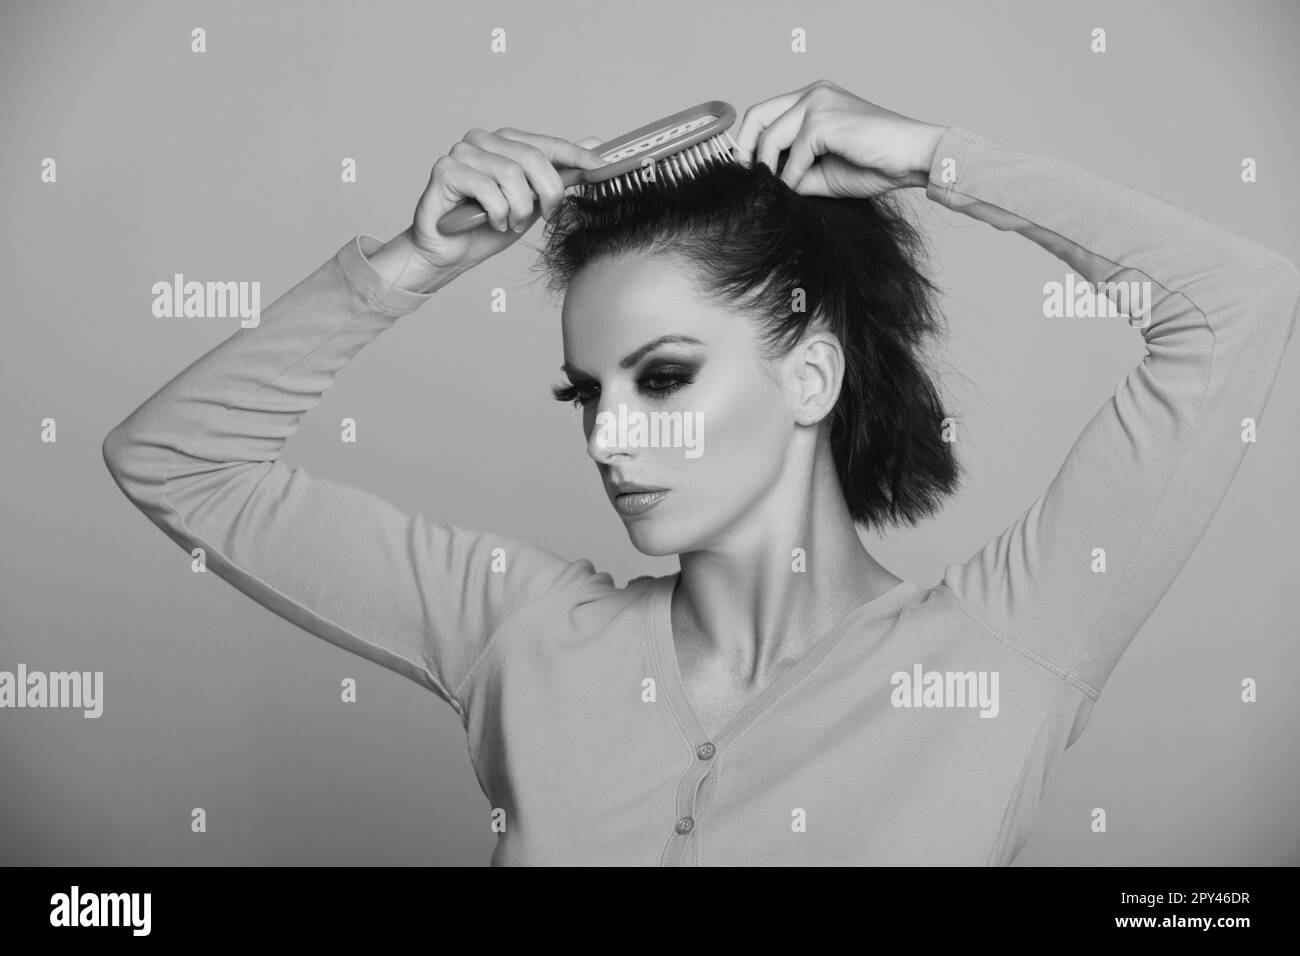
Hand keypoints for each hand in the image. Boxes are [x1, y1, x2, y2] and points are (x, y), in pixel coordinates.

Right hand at [409, 129, 605, 274]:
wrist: (449, 253)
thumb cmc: (488, 226)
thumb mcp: (534, 203)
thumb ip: (559, 174)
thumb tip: (593, 145)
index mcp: (506, 142)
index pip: (549, 143)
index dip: (578, 156)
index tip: (603, 168)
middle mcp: (483, 139)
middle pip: (533, 157)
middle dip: (548, 193)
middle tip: (548, 215)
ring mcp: (462, 151)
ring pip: (511, 174)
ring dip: (519, 209)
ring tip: (511, 223)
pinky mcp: (445, 169)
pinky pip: (487, 189)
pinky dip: (498, 213)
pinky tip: (494, 223)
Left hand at [735, 80, 947, 197]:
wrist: (913, 158)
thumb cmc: (876, 164)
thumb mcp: (822, 171)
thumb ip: (793, 171)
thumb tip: (765, 185)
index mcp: (814, 98)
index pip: (765, 113)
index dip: (749, 142)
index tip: (744, 170)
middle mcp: (813, 93)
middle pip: (757, 115)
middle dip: (745, 149)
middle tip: (745, 178)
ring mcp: (818, 102)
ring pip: (771, 136)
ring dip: (769, 168)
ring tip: (773, 189)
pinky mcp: (824, 119)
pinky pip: (793, 153)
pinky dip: (791, 176)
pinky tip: (796, 189)